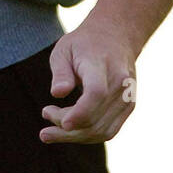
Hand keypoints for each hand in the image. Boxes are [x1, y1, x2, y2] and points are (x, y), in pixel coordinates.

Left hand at [39, 17, 136, 143]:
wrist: (116, 36)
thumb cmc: (84, 43)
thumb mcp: (64, 49)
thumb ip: (61, 71)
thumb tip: (57, 93)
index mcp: (101, 64)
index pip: (96, 93)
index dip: (80, 112)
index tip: (62, 122)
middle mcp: (120, 83)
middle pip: (95, 118)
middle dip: (67, 129)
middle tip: (44, 126)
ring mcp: (127, 97)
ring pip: (102, 130)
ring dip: (75, 137)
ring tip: (50, 130)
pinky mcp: (128, 107)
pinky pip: (108, 130)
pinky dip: (88, 135)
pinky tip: (69, 130)